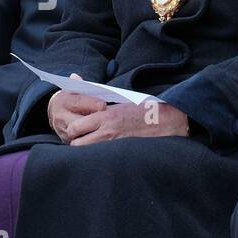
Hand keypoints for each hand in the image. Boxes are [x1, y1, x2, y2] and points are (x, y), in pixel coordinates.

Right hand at [47, 74, 105, 142]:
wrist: (56, 112)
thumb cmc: (71, 99)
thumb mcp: (73, 90)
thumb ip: (79, 85)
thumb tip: (75, 77)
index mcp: (63, 101)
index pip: (78, 102)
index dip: (92, 103)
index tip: (103, 105)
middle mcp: (61, 116)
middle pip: (78, 121)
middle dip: (93, 121)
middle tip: (107, 119)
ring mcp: (63, 130)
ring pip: (78, 134)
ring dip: (92, 132)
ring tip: (105, 128)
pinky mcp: (66, 140)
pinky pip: (79, 143)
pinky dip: (90, 140)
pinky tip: (101, 138)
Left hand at [63, 99, 189, 146]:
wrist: (165, 120)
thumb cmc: (140, 108)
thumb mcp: (117, 99)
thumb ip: (95, 96)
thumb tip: (73, 78)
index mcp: (105, 115)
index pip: (75, 127)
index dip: (72, 130)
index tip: (76, 129)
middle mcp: (107, 131)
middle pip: (77, 145)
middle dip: (76, 143)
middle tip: (81, 140)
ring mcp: (115, 144)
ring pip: (88, 154)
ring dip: (87, 151)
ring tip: (91, 147)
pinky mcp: (122, 152)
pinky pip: (103, 158)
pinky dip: (99, 157)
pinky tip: (103, 153)